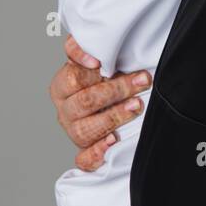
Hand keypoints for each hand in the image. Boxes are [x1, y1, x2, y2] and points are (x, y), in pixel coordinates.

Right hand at [48, 35, 152, 171]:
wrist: (118, 98)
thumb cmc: (109, 75)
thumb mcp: (100, 56)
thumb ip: (91, 46)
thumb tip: (95, 48)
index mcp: (63, 86)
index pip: (72, 78)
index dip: (89, 70)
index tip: (102, 62)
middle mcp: (66, 110)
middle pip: (83, 103)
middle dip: (116, 90)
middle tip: (142, 80)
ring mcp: (74, 132)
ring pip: (84, 131)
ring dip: (113, 117)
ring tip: (136, 105)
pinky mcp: (85, 152)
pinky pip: (84, 159)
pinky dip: (97, 153)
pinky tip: (112, 142)